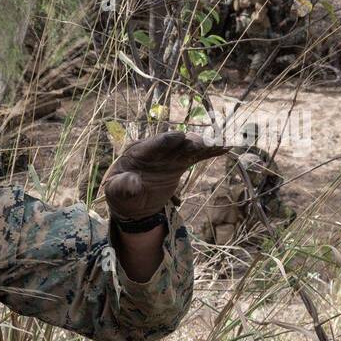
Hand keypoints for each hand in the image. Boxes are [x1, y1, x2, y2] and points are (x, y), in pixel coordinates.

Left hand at [102, 130, 225, 220]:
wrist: (131, 202)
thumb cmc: (119, 193)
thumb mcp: (115, 192)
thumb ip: (122, 186)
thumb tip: (133, 182)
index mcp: (136, 152)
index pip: (152, 145)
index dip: (166, 141)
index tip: (180, 137)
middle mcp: (155, 150)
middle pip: (174, 144)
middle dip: (188, 142)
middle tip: (202, 143)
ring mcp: (169, 156)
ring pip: (188, 148)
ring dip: (203, 146)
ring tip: (220, 142)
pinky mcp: (180, 163)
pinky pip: (196, 157)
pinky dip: (209, 153)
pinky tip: (225, 147)